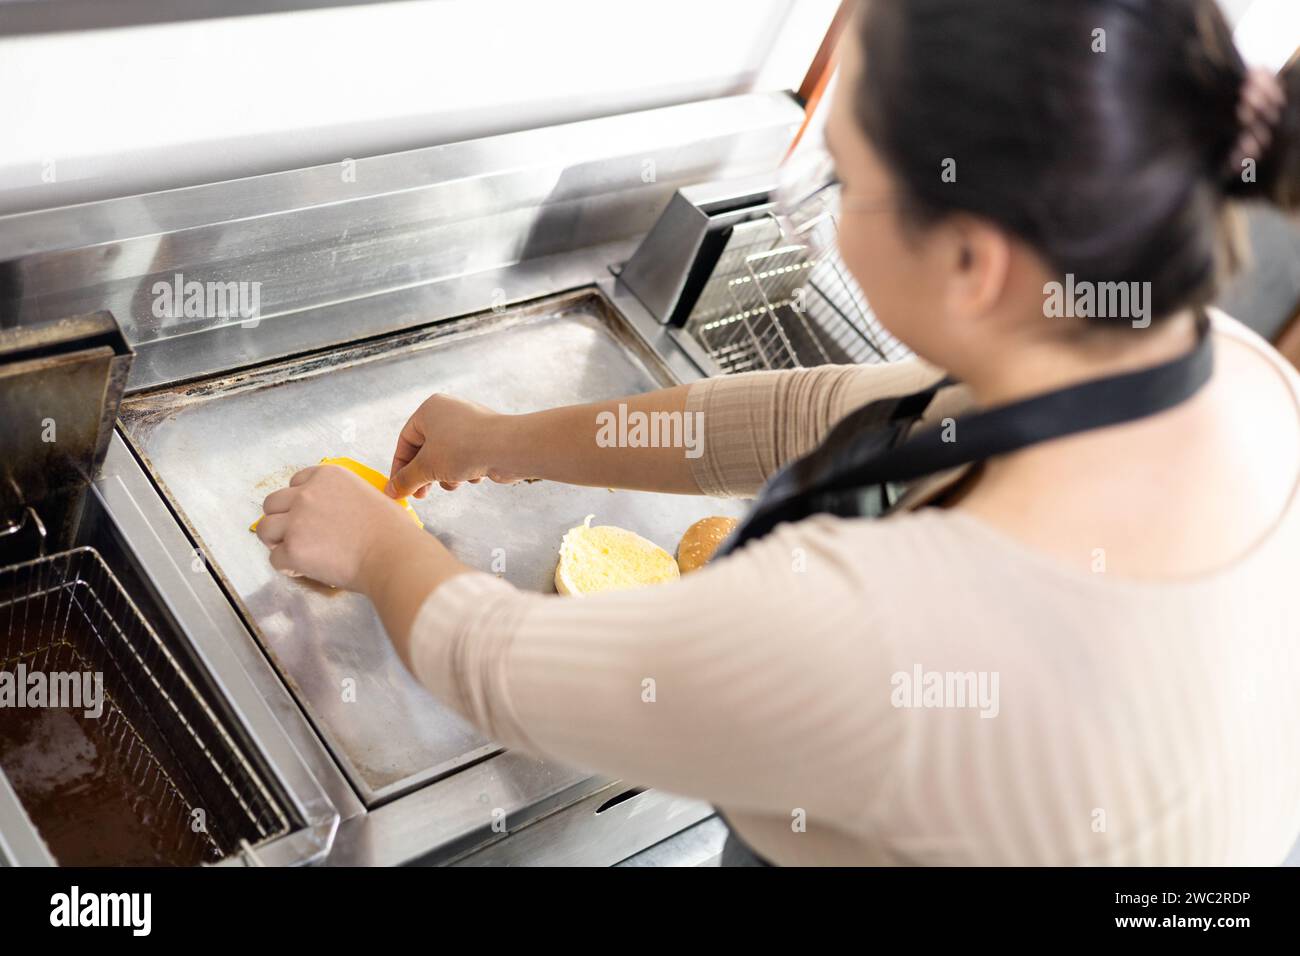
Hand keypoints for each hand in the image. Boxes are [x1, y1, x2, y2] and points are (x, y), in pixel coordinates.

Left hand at [256, 464, 428, 590]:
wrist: (394, 555)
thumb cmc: (392, 531)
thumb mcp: (370, 495)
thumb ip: (345, 497)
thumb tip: (339, 512)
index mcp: (327, 476)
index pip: (296, 482)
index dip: (299, 501)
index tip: (307, 514)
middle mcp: (307, 493)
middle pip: (272, 503)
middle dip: (281, 519)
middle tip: (295, 535)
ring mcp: (297, 521)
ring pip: (264, 529)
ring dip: (277, 541)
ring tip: (295, 552)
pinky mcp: (293, 549)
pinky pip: (275, 559)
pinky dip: (288, 566)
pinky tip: (305, 569)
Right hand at [387, 394, 523, 498]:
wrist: (509, 448)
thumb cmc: (464, 449)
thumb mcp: (427, 466)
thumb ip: (406, 479)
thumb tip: (391, 491)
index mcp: (430, 410)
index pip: (406, 440)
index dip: (399, 466)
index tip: (397, 488)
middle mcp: (449, 413)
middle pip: (426, 450)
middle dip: (424, 475)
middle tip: (420, 495)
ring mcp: (469, 425)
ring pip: (446, 457)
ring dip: (446, 475)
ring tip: (453, 483)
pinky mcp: (485, 439)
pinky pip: (466, 459)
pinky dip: (466, 471)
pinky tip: (474, 476)